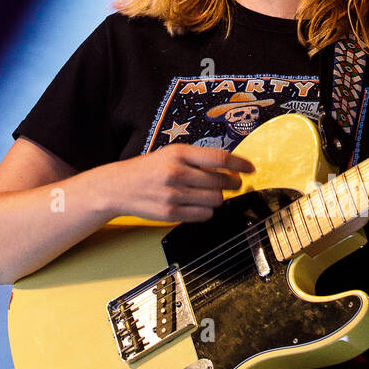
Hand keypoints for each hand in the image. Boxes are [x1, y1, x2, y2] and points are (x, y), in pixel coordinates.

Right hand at [104, 143, 254, 221]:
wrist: (118, 187)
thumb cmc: (149, 169)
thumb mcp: (171, 154)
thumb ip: (197, 159)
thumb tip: (229, 168)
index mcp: (179, 153)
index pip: (220, 158)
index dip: (240, 164)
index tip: (250, 168)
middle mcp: (177, 173)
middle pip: (221, 181)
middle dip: (233, 183)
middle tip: (234, 183)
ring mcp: (174, 195)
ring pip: (215, 200)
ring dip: (218, 197)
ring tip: (210, 193)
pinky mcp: (171, 214)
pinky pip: (204, 215)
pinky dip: (206, 211)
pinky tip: (198, 204)